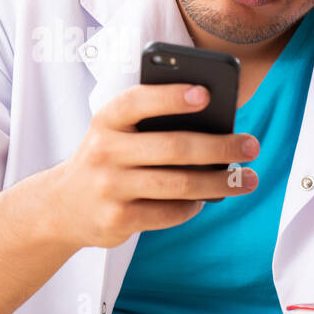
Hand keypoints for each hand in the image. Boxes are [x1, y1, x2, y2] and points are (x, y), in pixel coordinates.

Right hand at [45, 82, 259, 249]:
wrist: (62, 206)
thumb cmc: (107, 160)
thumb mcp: (115, 133)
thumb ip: (152, 125)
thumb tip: (216, 128)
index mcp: (106, 121)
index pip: (138, 101)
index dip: (171, 96)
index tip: (206, 93)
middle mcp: (104, 151)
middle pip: (173, 147)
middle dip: (219, 146)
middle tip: (251, 146)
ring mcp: (109, 188)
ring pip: (179, 184)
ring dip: (220, 182)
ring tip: (247, 180)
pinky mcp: (117, 220)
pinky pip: (169, 213)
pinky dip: (193, 206)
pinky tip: (205, 199)